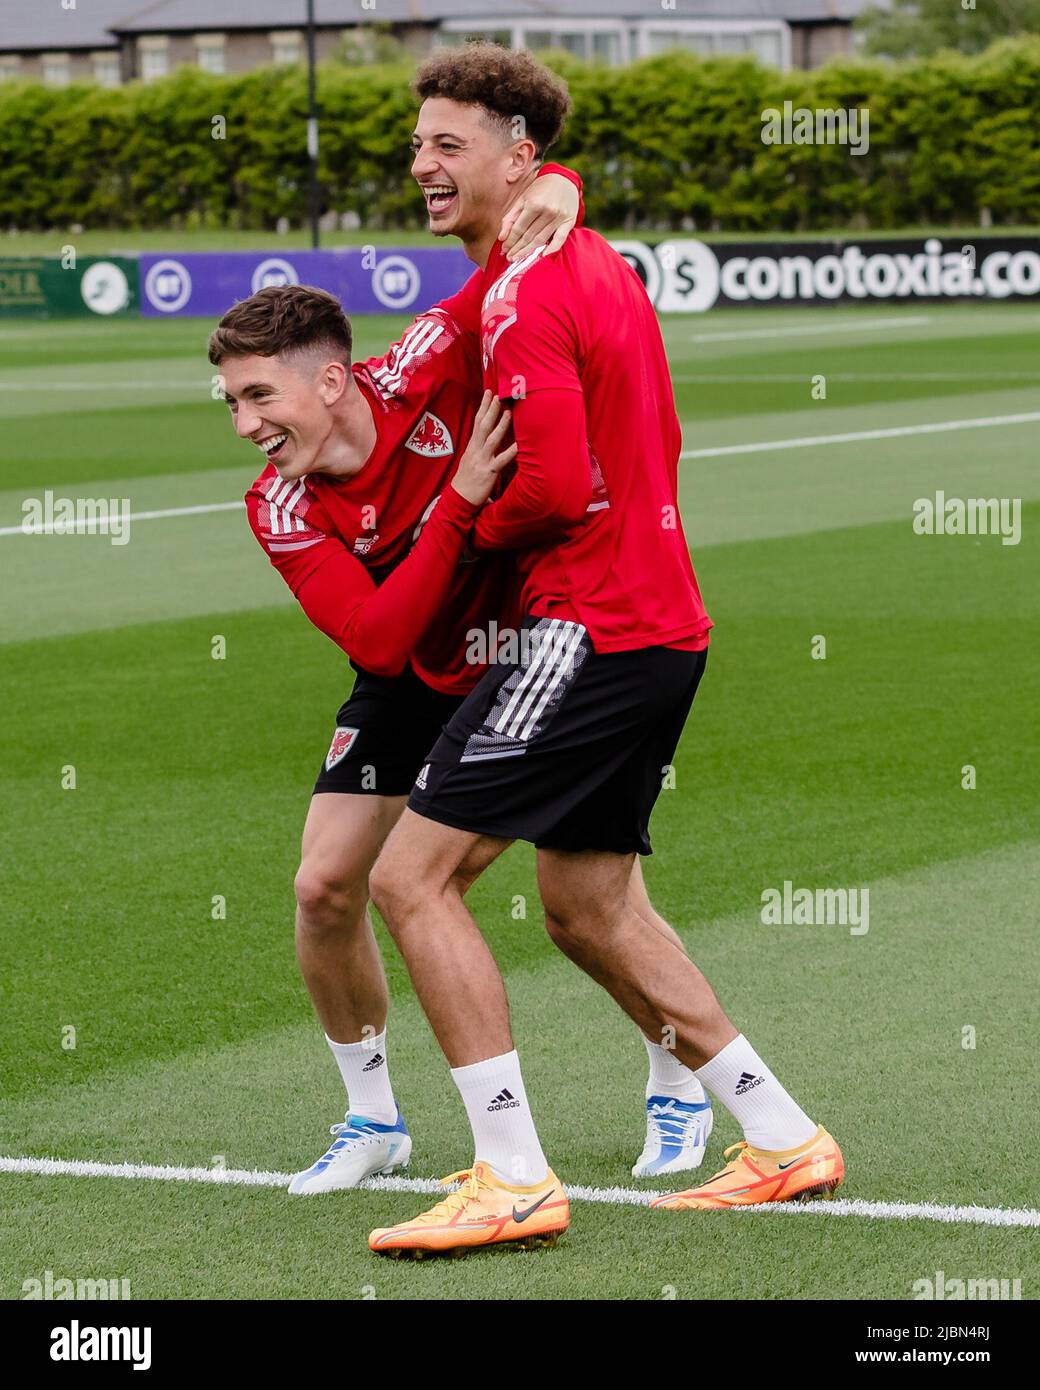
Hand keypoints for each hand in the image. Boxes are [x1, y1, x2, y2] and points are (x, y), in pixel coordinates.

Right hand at [451, 391, 516, 506]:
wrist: (458, 500)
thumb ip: (480, 450)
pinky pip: (501, 460)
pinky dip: (511, 452)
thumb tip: (489, 441)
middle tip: (498, 395)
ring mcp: (482, 461)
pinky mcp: (489, 472)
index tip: (488, 392)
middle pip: (483, 426)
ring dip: (500, 425)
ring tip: (508, 412)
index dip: (483, 406)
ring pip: (492, 439)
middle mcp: (476, 451)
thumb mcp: (470, 461)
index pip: (477, 422)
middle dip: (490, 409)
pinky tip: (519, 445)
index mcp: (471, 447)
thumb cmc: (466, 482)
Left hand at [498, 172, 578, 261]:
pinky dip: (552, 249)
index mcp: (534, 203)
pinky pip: (560, 239)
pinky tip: (542, 257)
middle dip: (517, 248)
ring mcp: (559, 217)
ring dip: (528, 252)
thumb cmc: (540, 189)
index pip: (519, 228)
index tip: (504, 250)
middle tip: (509, 258)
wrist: (563, 179)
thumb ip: (511, 217)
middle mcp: (547, 211)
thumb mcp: (523, 199)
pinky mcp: (569, 221)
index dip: (510, 241)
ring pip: (541, 240)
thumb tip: (501, 237)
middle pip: (528, 236)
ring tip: (518, 259)